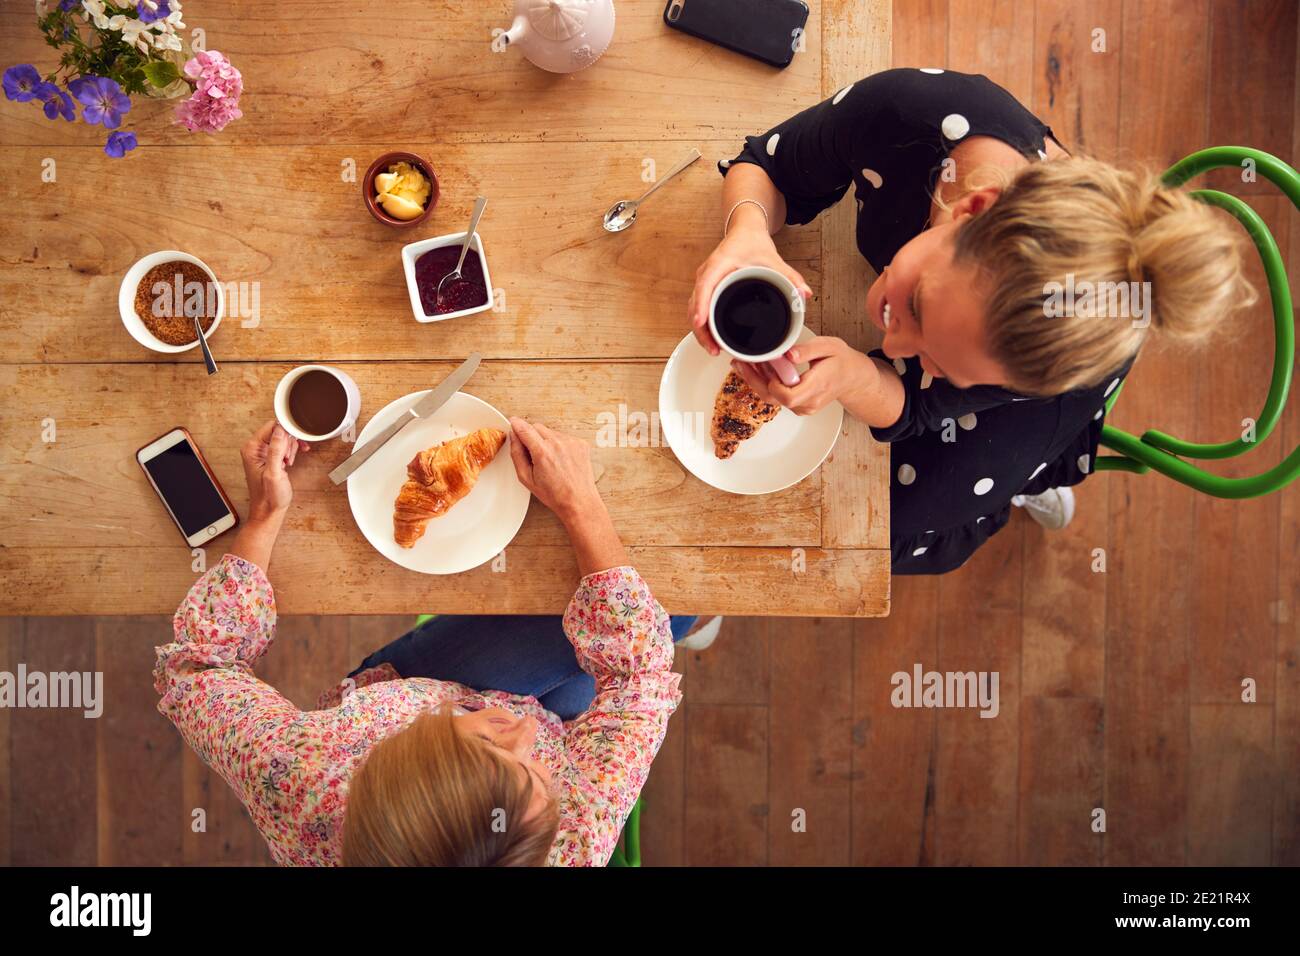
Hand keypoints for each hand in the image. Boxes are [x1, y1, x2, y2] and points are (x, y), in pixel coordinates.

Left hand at [240, 421, 307, 523]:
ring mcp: (262, 453)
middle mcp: (255, 448)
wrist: (269, 510)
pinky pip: (283, 446)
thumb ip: (276, 450)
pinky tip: (291, 460)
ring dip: (290, 448)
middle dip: (289, 442)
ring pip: (282, 438)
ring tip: (289, 461)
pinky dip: (290, 451)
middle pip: (278, 431)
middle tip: (289, 457)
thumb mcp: (274, 472)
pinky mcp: (269, 457)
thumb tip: (281, 430)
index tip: (294, 440)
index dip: (286, 432)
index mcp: (252, 449)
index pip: (271, 427)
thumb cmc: (269, 496)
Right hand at [507, 417, 601, 522]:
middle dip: (531, 436)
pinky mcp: (581, 443)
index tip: (513, 421)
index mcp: (543, 452)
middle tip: (533, 453)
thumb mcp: (526, 478)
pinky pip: (563, 437)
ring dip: (546, 441)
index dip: (516, 424)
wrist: (578, 501)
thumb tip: (514, 437)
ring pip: (550, 432)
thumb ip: (517, 454)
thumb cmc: (554, 494)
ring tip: (550, 461)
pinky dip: (559, 444)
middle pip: (537, 427)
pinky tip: (560, 460)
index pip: (525, 429)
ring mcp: (571, 442)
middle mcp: (558, 443)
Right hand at [687, 225, 811, 355]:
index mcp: (719, 264)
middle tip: (714, 349)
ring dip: (701, 331)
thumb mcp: (773, 258)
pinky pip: (698, 308)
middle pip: (695, 305)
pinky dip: (703, 325)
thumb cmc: (753, 243)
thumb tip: (804, 294)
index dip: (701, 305)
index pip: (705, 286)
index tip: (701, 322)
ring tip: (714, 350)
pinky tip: (712, 339)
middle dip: (701, 330)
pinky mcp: (706, 289)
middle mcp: (707, 274)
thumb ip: (790, 276)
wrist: (744, 232)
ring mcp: (704, 282)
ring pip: (694, 310)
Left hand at [730, 336, 877, 415]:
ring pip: (773, 400)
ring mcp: (804, 407)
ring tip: (747, 363)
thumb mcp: (829, 346)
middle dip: (755, 381)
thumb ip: (808, 350)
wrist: (852, 378)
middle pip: (775, 399)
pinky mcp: (799, 407)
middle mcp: (810, 400)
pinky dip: (766, 385)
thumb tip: (788, 354)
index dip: (772, 385)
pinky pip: (778, 400)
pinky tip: (760, 370)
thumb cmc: (841, 361)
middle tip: (741, 362)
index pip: (789, 396)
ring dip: (758, 382)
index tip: (764, 366)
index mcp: (818, 385)